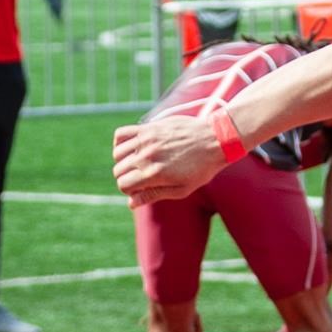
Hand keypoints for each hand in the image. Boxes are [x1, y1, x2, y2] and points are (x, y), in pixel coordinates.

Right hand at [114, 116, 230, 205]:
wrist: (215, 140)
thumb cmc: (201, 169)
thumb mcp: (181, 189)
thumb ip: (154, 195)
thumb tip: (131, 203)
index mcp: (154, 174)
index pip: (123, 184)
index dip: (129, 190)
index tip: (140, 189)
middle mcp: (147, 156)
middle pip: (118, 170)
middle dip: (126, 177)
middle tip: (142, 176)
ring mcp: (146, 140)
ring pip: (117, 153)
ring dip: (123, 160)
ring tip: (138, 162)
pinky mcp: (149, 127)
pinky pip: (121, 133)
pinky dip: (120, 142)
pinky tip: (133, 148)